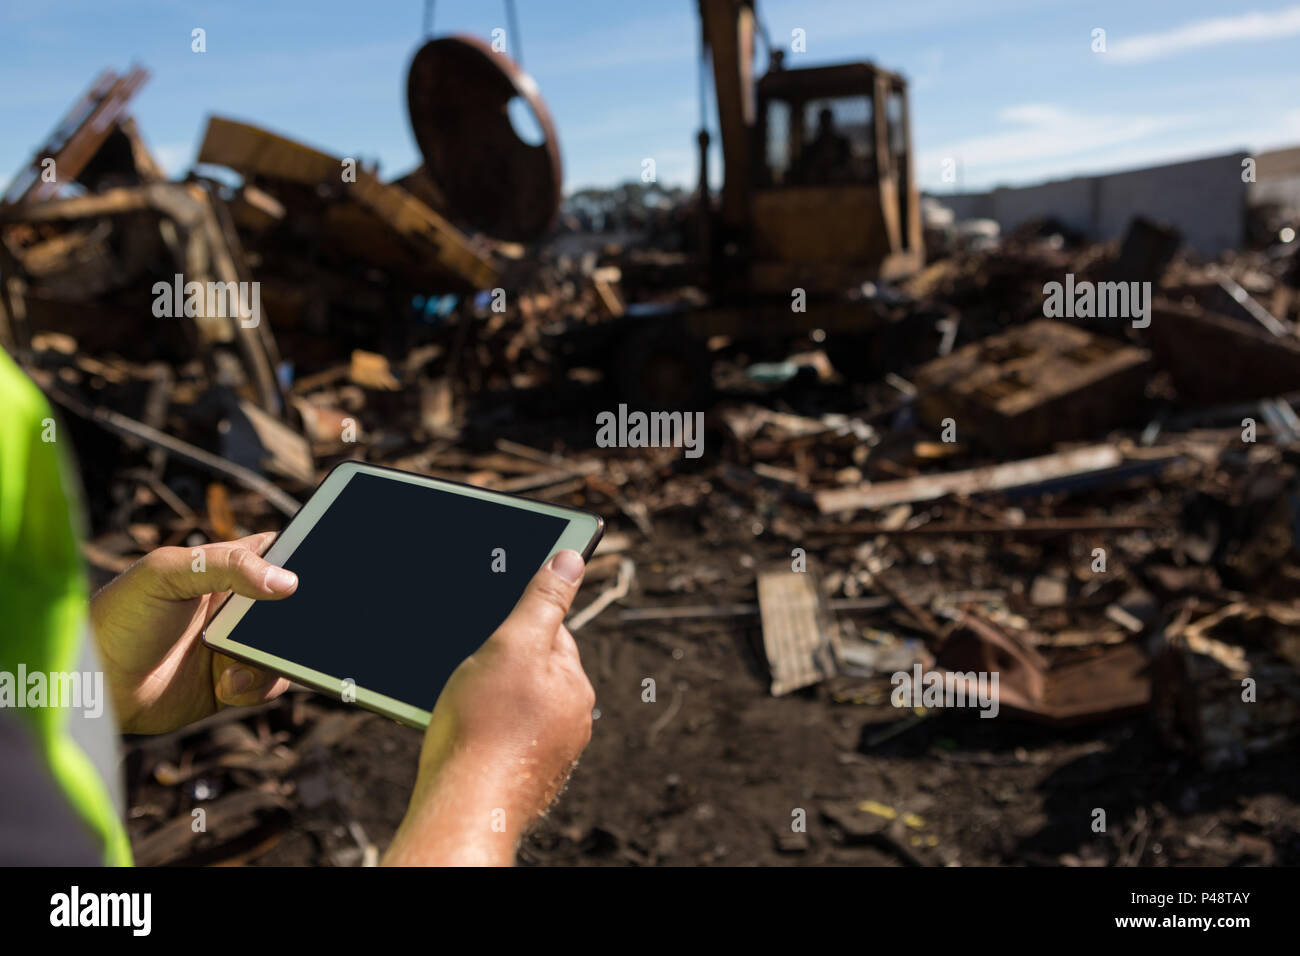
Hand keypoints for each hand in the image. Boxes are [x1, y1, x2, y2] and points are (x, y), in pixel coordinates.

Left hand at [89, 532, 297, 733]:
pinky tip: (224, 685)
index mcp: (224, 568)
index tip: (313, 572)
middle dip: (298, 618)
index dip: (300, 558)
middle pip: (292, 604)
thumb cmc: (118, 618)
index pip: (277, 551)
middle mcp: (236, 606)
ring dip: (272, 658)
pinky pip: (269, 683)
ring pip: (287, 647)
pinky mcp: (233, 683)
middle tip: (281, 629)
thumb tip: (287, 582)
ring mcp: (236, 645)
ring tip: (234, 665)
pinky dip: (255, 686)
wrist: (92, 689)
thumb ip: (227, 567)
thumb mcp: (167, 574)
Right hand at [384, 549, 594, 865]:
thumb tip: (572, 558)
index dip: (517, 626)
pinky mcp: (522, 780)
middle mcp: (570, 723)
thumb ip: (542, 602)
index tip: (491, 633)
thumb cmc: (485, 729)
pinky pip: (501, 742)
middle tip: (468, 675)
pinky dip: (482, 735)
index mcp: (574, 687)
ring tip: (459, 710)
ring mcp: (548, 755)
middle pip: (532, 673)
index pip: (553, 634)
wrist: (464, 811)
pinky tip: (459, 739)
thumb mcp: (513, 646)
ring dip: (488, 702)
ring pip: (516, 709)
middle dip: (500, 668)